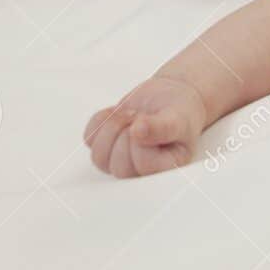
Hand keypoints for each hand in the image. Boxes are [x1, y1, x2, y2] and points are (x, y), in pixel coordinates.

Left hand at [83, 75, 207, 178]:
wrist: (170, 97)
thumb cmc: (180, 112)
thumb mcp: (178, 118)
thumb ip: (163, 127)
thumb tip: (138, 132)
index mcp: (164, 170)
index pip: (143, 166)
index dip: (141, 140)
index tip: (151, 120)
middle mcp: (141, 172)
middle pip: (118, 168)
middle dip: (124, 133)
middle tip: (139, 116)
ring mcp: (120, 160)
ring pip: (98, 157)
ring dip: (111, 127)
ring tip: (130, 115)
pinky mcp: (106, 146)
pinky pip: (89, 137)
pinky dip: (101, 119)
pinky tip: (118, 113)